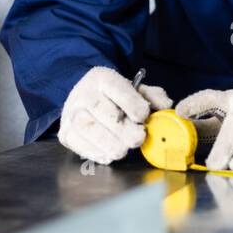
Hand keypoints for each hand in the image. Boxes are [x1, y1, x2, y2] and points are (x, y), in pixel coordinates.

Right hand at [57, 67, 171, 164]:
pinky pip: (79, 145)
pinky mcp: (65, 133)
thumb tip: (166, 105)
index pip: (116, 88)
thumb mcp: (134, 90)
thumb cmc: (114, 98)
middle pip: (103, 111)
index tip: (144, 117)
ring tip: (123, 150)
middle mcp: (83, 93)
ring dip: (109, 143)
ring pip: (88, 129)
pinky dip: (96, 152)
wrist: (84, 100)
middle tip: (139, 138)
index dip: (131, 103)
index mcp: (102, 78)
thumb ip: (152, 96)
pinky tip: (109, 154)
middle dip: (124, 129)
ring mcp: (71, 113)